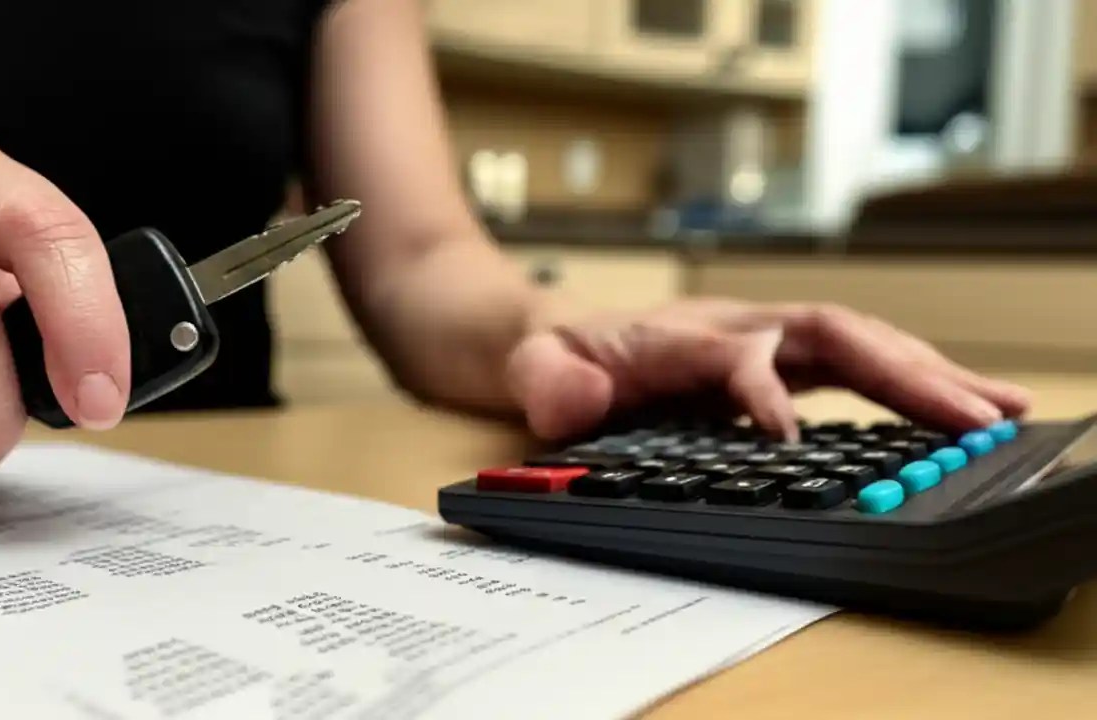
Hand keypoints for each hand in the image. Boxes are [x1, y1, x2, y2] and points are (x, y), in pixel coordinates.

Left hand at [506, 298, 1030, 440]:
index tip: (790, 441)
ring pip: (861, 343)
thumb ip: (549, 381)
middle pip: (833, 334)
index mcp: (681, 334)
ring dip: (928, 375)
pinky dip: (908, 381)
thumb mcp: (532, 369)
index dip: (767, 392)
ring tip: (1001, 410)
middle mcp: (736, 328)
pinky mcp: (777, 360)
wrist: (553, 336)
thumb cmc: (554, 357)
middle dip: (904, 374)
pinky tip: (952, 408)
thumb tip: (580, 398)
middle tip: (974, 419)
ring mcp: (763, 340)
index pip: (743, 353)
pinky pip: (855, 364)